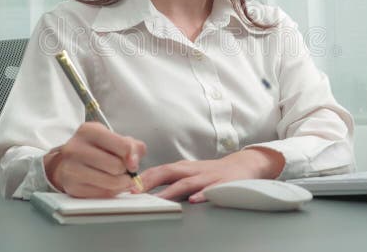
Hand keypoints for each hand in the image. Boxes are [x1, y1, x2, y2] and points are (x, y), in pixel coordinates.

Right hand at [44, 122, 146, 197]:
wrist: (65, 163)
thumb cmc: (94, 149)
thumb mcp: (111, 138)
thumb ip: (131, 146)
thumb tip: (134, 161)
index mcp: (88, 131)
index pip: (123, 146)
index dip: (132, 156)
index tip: (131, 160)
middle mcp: (76, 148)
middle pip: (117, 166)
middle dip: (125, 170)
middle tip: (122, 169)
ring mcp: (72, 169)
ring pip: (112, 182)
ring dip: (121, 183)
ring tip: (118, 177)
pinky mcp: (73, 187)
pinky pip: (103, 194)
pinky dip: (111, 191)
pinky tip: (108, 184)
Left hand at [138, 148, 284, 202]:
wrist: (242, 166)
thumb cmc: (211, 172)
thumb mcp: (187, 172)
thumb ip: (168, 179)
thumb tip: (142, 189)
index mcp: (181, 168)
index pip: (157, 171)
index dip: (140, 178)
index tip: (124, 186)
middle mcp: (191, 170)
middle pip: (167, 173)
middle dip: (149, 182)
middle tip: (134, 192)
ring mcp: (206, 177)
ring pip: (186, 183)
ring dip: (170, 192)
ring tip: (158, 200)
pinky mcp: (222, 184)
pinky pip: (211, 190)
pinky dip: (202, 195)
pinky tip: (195, 201)